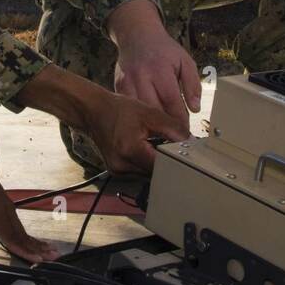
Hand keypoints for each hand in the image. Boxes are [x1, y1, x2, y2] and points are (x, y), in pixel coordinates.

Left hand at [0, 164, 58, 262]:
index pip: (12, 237)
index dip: (25, 250)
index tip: (38, 259)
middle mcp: (6, 212)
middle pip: (23, 234)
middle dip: (38, 248)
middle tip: (54, 258)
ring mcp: (8, 209)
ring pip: (23, 230)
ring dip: (36, 242)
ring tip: (50, 252)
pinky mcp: (7, 206)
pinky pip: (19, 224)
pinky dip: (28, 235)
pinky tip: (32, 241)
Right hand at [13, 62, 189, 176]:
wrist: (92, 111)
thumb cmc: (119, 109)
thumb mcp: (149, 114)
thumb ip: (173, 128)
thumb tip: (192, 142)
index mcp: (130, 151)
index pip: (162, 166)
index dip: (176, 161)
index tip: (186, 156)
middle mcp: (122, 166)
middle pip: (155, 173)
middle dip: (167, 163)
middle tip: (177, 152)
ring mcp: (118, 171)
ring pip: (147, 175)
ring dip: (156, 164)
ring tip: (160, 148)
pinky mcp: (117, 172)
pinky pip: (138, 172)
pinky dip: (146, 163)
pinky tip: (147, 150)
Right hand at [113, 31, 200, 135]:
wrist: (137, 35)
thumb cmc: (164, 50)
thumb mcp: (185, 61)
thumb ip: (193, 84)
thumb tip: (195, 109)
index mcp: (160, 70)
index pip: (172, 102)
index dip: (180, 121)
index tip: (186, 135)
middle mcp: (141, 77)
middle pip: (154, 111)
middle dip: (166, 129)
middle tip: (175, 141)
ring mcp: (126, 82)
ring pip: (138, 113)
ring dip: (150, 127)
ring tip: (161, 138)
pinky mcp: (117, 87)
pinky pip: (128, 108)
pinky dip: (137, 119)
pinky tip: (145, 126)